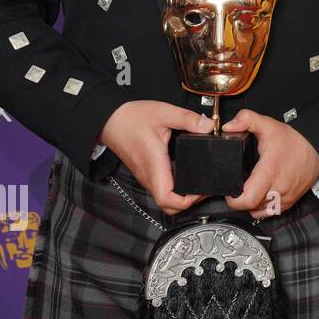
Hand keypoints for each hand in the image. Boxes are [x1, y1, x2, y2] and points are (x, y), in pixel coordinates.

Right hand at [98, 100, 212, 215]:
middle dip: (189, 202)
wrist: (110, 119)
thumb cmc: (131, 118)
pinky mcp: (145, 171)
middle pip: (168, 205)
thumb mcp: (164, 113)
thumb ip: (188, 119)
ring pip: (164, 197)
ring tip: (199, 183)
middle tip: (204, 188)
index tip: (201, 192)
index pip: (167, 199)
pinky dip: (175, 187)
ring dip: (182, 196)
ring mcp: (145, 175)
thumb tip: (208, 125)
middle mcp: (148, 175)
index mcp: (154, 164)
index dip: (186, 202)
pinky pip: (161, 187)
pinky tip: (186, 174)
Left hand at [223, 109, 318, 217]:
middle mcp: (278, 188)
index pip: (246, 199)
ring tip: (251, 190)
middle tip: (237, 190)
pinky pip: (271, 212)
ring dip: (252, 205)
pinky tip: (263, 194)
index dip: (233, 198)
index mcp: (269, 172)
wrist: (318, 149)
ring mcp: (285, 197)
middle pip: (250, 208)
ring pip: (260, 212)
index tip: (230, 190)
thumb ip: (247, 119)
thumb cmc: (295, 141)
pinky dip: (264, 207)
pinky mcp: (289, 202)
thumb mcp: (269, 125)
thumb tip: (229, 126)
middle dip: (240, 201)